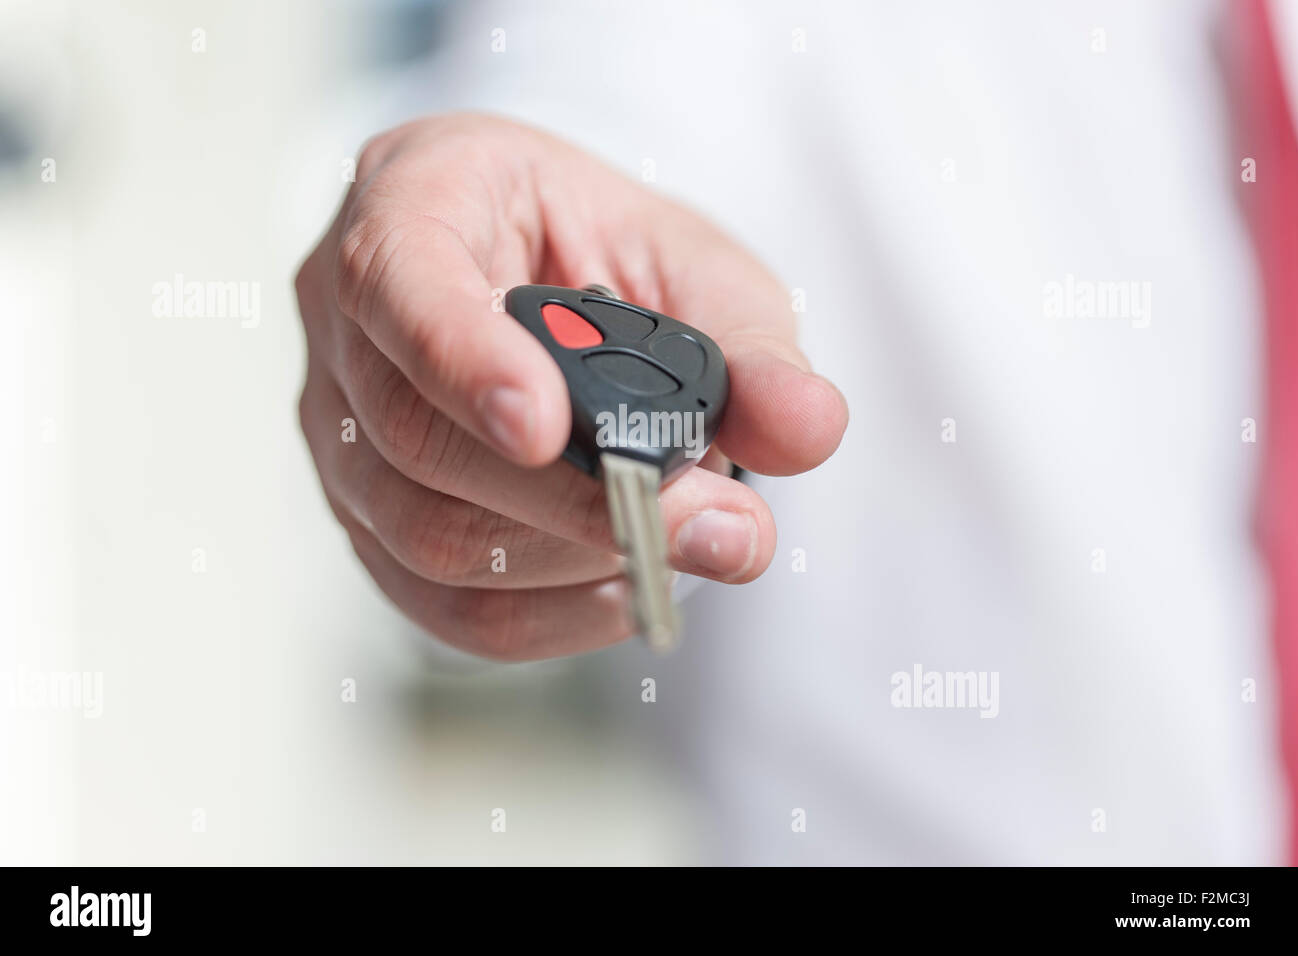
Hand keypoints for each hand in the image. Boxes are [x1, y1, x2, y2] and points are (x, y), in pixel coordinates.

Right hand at [295, 114, 847, 659]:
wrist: (553, 284)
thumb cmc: (606, 255)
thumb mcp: (694, 269)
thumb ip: (751, 346)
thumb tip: (808, 429)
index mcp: (412, 204)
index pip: (396, 282)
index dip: (462, 360)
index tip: (543, 427)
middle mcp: (351, 327)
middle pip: (416, 440)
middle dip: (576, 499)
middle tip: (715, 520)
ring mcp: (343, 436)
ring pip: (428, 537)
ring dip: (578, 558)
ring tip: (695, 538)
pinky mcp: (373, 528)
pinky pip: (442, 606)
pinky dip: (553, 612)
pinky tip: (627, 583)